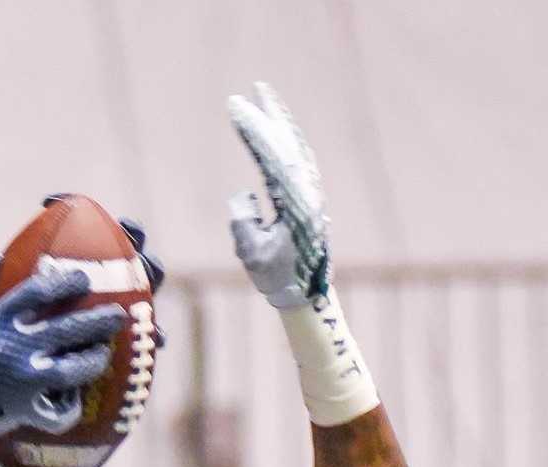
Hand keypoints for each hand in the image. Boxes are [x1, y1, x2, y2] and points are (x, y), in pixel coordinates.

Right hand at [0, 260, 128, 445]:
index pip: (39, 291)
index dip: (67, 282)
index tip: (83, 279)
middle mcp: (13, 348)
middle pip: (70, 328)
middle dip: (99, 319)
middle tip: (116, 315)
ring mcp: (22, 382)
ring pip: (75, 369)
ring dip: (94, 359)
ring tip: (102, 353)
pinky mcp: (24, 412)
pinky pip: (60, 412)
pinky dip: (71, 406)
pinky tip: (76, 397)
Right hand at [228, 82, 329, 308]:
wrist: (308, 294)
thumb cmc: (278, 278)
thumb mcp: (253, 255)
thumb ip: (244, 224)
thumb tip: (243, 196)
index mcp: (296, 202)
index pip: (271, 155)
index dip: (253, 129)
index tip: (236, 107)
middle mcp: (308, 192)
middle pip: (287, 143)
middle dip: (267, 116)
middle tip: (250, 91)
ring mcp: (311, 193)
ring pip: (295, 147)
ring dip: (280, 122)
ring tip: (265, 100)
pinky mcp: (309, 198)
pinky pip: (297, 159)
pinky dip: (286, 139)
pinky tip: (278, 130)